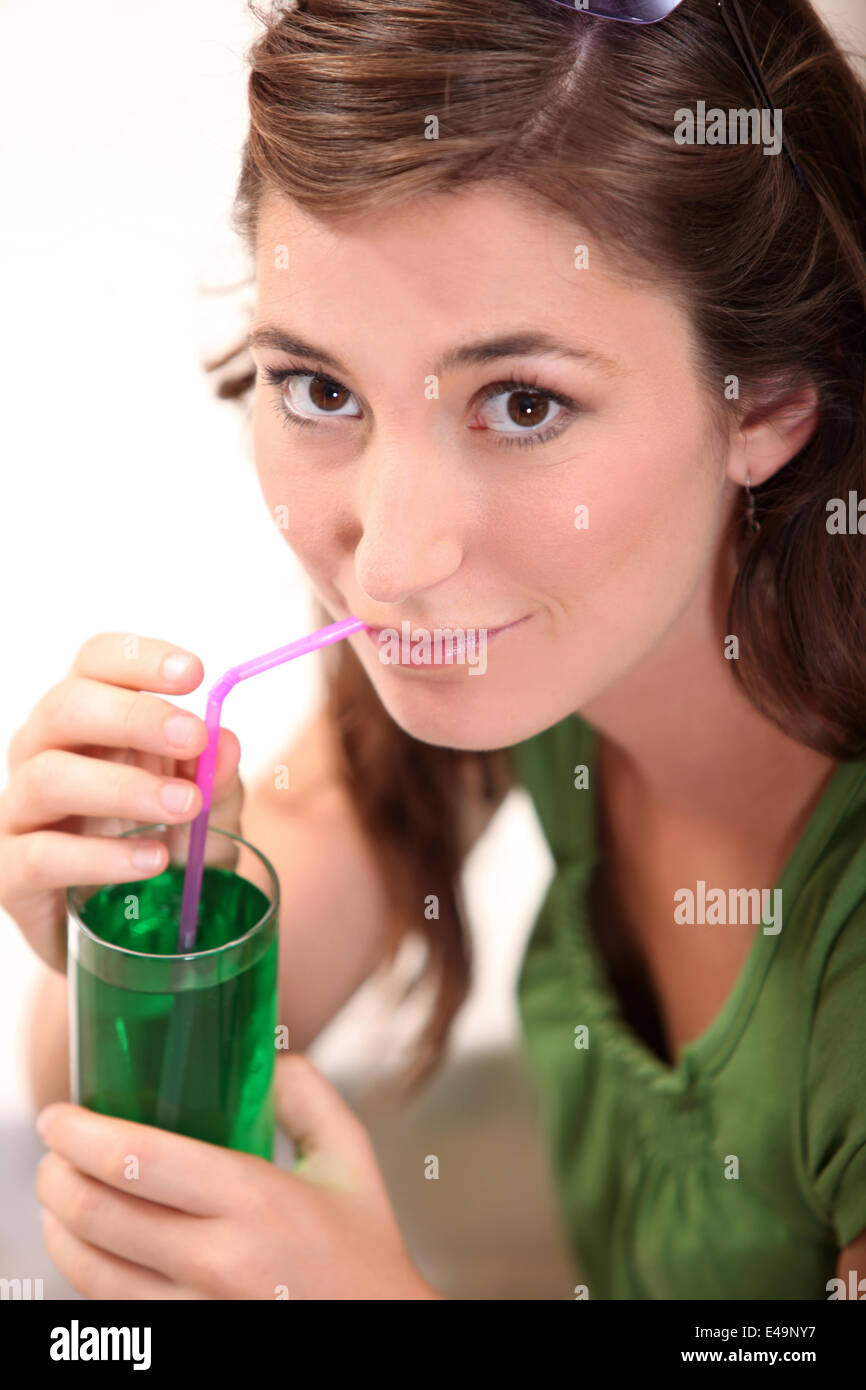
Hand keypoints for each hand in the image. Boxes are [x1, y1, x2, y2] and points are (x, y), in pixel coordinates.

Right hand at [0, 632, 242, 972]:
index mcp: (90, 721)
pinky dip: (100, 856)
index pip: (96, 663)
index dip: (139, 658)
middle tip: (193, 738)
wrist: (134, 938)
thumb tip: (224, 741)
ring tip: (187, 808)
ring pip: (48, 776)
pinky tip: (152, 860)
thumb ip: (218, 778)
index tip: (196, 673)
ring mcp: (22, 812)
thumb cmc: (167, 848)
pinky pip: (40, 855)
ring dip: (124, 787)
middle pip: (66, 706)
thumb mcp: (210, 813)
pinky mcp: (10, 874)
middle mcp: (44, 753)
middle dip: (134, 715)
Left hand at [35, 1054, 440, 1299]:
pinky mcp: (187, 1343)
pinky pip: (112, 1309)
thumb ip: (307, 1093)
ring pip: (91, 1272)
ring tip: (57, 1194)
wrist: (380, 1335)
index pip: (141, 1162)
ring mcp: (196, 1313)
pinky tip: (87, 1244)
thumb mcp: (351, 1157)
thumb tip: (261, 1056)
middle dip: (55, 1177)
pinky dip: (84, 1271)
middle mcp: (218, 1261)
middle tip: (51, 1151)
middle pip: (100, 1217)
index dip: (82, 1135)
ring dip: (57, 1227)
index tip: (58, 1115)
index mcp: (257, 1201)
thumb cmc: (366, 1247)